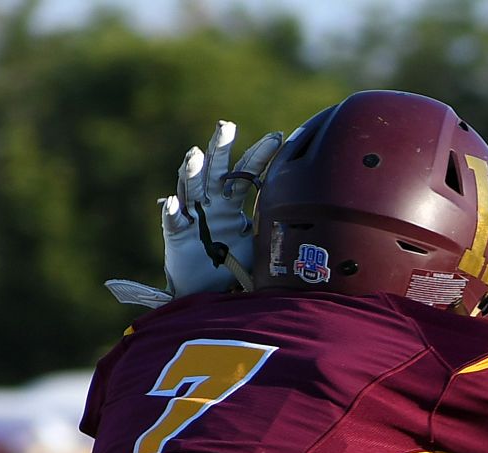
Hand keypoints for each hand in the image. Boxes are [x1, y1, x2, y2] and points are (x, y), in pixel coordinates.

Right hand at [163, 119, 282, 294]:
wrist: (208, 290)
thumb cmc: (233, 264)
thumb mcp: (260, 249)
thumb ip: (275, 235)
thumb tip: (314, 233)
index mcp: (232, 202)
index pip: (246, 173)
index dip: (259, 155)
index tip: (277, 137)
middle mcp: (211, 202)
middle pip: (215, 169)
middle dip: (220, 147)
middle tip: (227, 126)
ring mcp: (193, 215)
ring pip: (191, 188)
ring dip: (193, 172)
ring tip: (195, 156)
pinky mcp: (176, 234)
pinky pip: (173, 221)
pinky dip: (173, 212)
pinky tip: (175, 205)